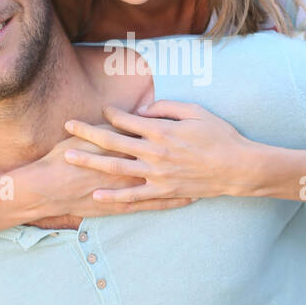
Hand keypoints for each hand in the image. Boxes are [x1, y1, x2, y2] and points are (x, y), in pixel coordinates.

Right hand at [18, 137, 194, 225]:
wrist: (44, 189)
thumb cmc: (60, 160)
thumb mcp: (83, 134)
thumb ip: (106, 127)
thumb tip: (124, 119)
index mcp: (122, 145)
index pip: (149, 134)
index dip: (167, 128)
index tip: (183, 125)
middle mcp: (130, 168)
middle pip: (163, 158)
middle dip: (184, 152)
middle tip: (204, 148)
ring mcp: (127, 190)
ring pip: (164, 183)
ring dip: (185, 178)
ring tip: (207, 173)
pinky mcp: (123, 206)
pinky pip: (154, 205)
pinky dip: (174, 203)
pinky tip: (190, 200)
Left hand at [62, 101, 253, 203]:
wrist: (238, 167)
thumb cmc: (220, 136)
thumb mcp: (196, 111)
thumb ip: (167, 108)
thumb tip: (143, 111)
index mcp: (162, 130)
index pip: (128, 120)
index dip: (112, 113)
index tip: (102, 110)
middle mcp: (154, 152)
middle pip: (113, 141)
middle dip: (88, 132)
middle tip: (67, 126)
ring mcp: (157, 174)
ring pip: (116, 167)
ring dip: (90, 161)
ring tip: (69, 156)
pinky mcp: (164, 192)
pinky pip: (134, 195)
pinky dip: (114, 196)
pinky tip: (96, 194)